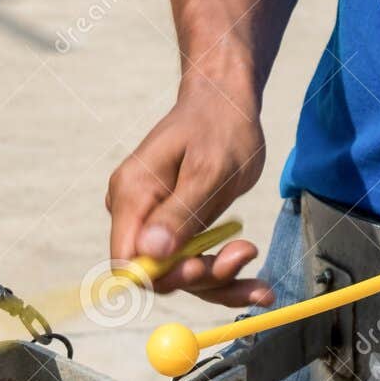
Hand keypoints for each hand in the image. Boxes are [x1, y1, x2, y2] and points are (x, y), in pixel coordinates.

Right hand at [105, 72, 274, 307]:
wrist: (224, 102)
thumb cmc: (220, 127)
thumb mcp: (210, 169)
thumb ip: (181, 212)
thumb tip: (151, 253)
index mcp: (132, 195)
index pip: (126, 261)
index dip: (162, 275)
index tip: (203, 265)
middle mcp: (133, 213)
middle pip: (156, 273)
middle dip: (203, 275)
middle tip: (246, 254)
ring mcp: (151, 223)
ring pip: (178, 274)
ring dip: (219, 278)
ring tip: (252, 255)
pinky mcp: (170, 229)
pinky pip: (190, 263)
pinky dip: (222, 273)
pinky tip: (252, 277)